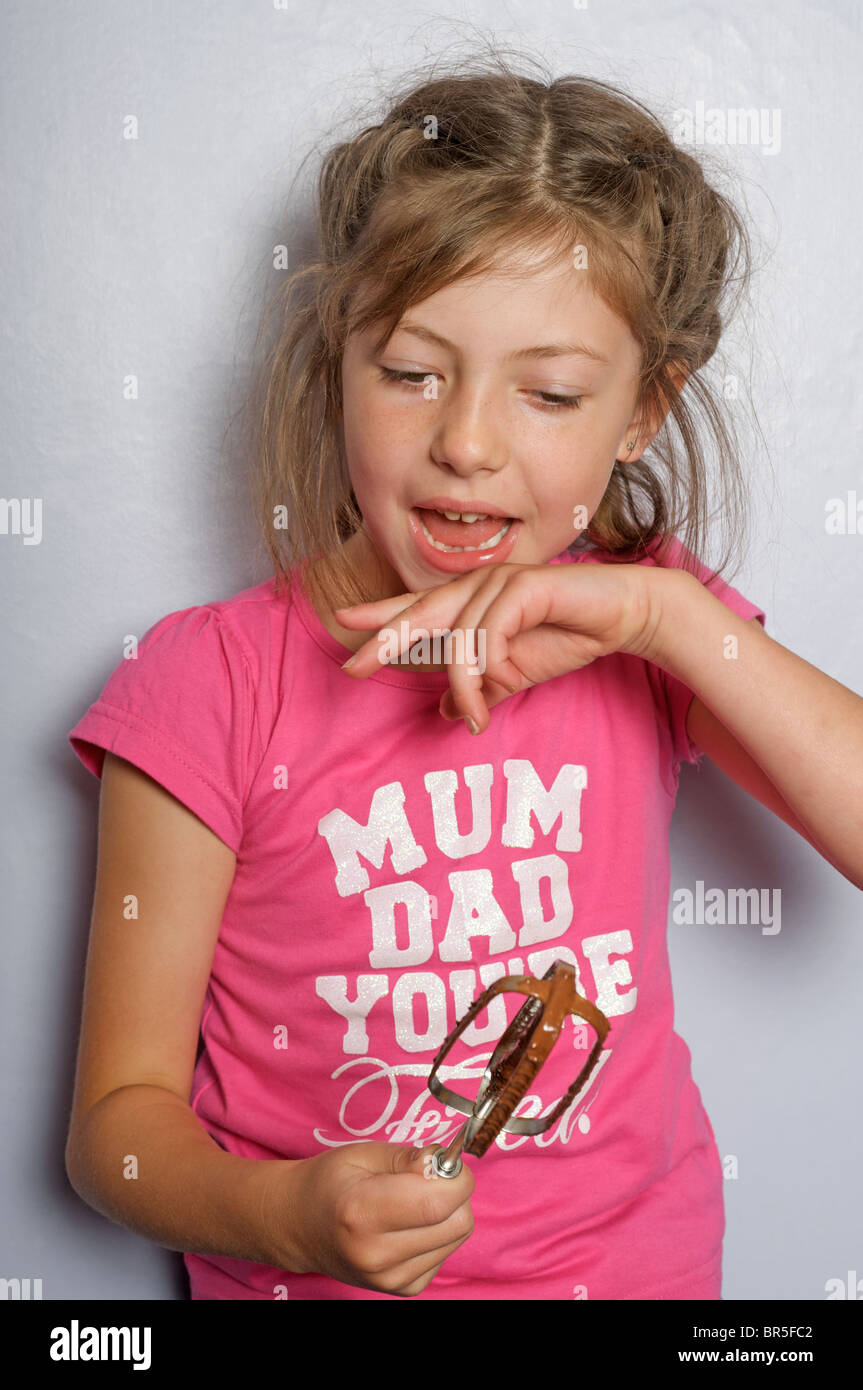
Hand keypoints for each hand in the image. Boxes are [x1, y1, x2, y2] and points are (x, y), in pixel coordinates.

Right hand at [267, 1141, 474, 1296]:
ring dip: (448, 1213)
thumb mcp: (364, 1153)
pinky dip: (437, 1233)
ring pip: (457, 1237)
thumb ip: (409, 1157)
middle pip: (458, 1222)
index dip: (455, 1176)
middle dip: (455, 1192)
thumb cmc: (330, 1182)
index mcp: (363, 1213)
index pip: (438, 1201)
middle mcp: (377, 1254)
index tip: (445, 1161)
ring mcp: (390, 1278)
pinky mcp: (403, 1289)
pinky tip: (408, 1223)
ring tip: (413, 1201)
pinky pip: (445, 1253)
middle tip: (427, 1178)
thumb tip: (446, 1164)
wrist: (299, 1226)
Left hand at [335, 561, 660, 731]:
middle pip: (420, 614)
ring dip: (464, 685)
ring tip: (473, 719)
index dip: (380, 615)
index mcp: (470, 602)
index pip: (416, 608)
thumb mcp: (514, 674)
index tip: (341, 623)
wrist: (621, 615)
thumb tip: (444, 713)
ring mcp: (501, 582)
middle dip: (385, 639)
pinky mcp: (525, 586)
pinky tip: (496, 685)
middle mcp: (478, 586)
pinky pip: (490, 632)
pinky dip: (488, 664)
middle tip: (353, 667)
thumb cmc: (567, 636)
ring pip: (460, 638)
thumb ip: (480, 690)